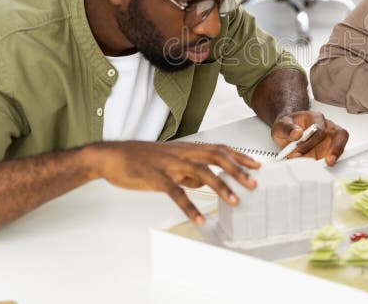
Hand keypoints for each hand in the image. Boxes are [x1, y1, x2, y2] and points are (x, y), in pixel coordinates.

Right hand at [86, 141, 259, 224]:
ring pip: (200, 172)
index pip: (219, 149)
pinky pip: (175, 192)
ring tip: (234, 200)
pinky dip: (189, 206)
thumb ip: (188, 171)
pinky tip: (199, 218)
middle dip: (237, 170)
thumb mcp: (169, 162)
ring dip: (220, 186)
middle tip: (253, 183)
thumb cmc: (140, 159)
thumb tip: (205, 181)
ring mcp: (169, 163)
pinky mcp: (155, 176)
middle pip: (216, 157)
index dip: (239, 156)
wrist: (111, 156)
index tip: (257, 165)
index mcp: (186, 149)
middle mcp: (182, 153)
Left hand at [271, 110, 348, 165]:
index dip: (309, 143)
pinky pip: (337, 153)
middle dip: (335, 148)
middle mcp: (326, 126)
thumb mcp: (281, 126)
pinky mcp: (330, 148)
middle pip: (339, 134)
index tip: (297, 153)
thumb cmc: (288, 127)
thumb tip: (297, 134)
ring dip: (336, 154)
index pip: (318, 129)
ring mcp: (330, 137)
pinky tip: (325, 167)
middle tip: (328, 160)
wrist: (288, 131)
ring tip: (329, 164)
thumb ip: (287, 128)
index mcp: (314, 117)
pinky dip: (333, 160)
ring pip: (342, 142)